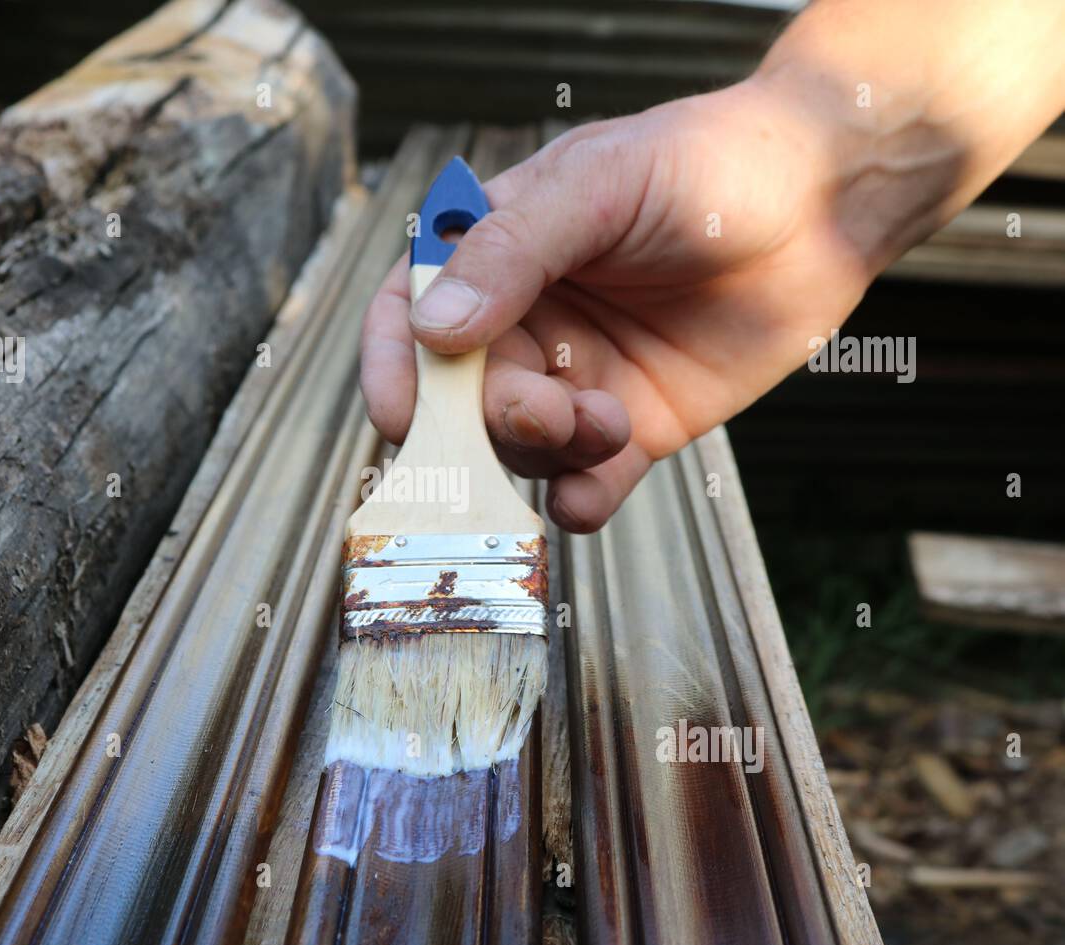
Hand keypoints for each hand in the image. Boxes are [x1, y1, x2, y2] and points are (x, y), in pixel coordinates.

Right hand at [360, 77, 878, 531]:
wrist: (827, 204)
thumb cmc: (711, 164)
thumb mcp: (601, 184)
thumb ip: (513, 252)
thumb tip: (434, 327)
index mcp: (498, 254)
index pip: (410, 314)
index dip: (395, 367)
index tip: (404, 415)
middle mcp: (528, 322)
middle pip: (464, 398)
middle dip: (495, 420)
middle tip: (549, 414)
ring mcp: (578, 378)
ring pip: (520, 448)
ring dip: (548, 453)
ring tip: (608, 421)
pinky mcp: (633, 427)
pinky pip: (584, 485)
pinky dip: (577, 502)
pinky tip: (590, 494)